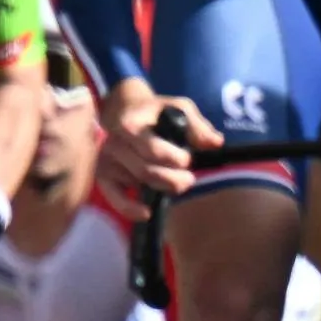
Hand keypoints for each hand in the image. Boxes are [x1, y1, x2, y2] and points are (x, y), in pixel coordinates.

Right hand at [96, 76, 210, 204]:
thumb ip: (198, 126)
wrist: (123, 110)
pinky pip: (114, 197)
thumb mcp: (178, 108)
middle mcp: (114, 143)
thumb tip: (216, 143)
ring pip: (138, 182)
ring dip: (163, 187)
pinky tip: (146, 213)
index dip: (176, 158)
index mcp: (130, 124)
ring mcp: (107, 160)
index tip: (188, 158)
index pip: (153, 149)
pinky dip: (129, 208)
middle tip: (189, 178)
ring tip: (180, 183)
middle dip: (174, 179)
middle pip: (146, 171)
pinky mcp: (103, 175)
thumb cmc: (156, 112)